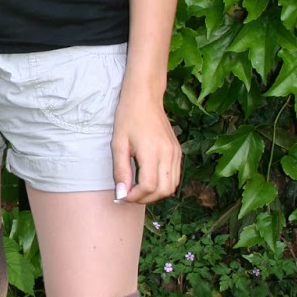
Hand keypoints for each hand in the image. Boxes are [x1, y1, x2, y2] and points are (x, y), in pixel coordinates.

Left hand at [111, 82, 181, 204]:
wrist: (145, 97)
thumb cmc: (128, 117)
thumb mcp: (118, 143)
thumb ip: (120, 170)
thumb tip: (122, 194)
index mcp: (153, 151)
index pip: (149, 186)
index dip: (135, 196)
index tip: (122, 196)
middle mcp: (169, 154)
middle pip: (163, 191)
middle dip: (146, 199)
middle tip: (129, 195)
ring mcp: (176, 153)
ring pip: (172, 186)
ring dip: (155, 194)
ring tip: (138, 189)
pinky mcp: (178, 151)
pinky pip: (175, 176)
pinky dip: (163, 184)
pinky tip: (148, 180)